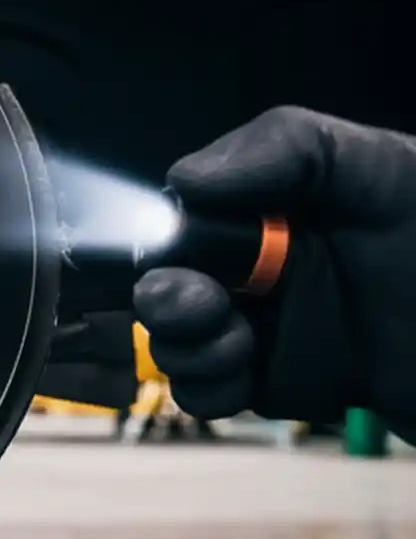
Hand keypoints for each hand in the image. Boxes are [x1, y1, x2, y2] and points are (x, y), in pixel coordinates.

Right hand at [132, 107, 415, 428]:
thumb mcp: (374, 165)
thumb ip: (281, 148)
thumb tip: (183, 182)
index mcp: (272, 208)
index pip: (185, 215)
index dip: (167, 234)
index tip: (177, 245)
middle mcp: (259, 266)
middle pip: (165, 280)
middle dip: (163, 294)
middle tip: (195, 301)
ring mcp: (264, 328)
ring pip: (175, 339)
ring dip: (181, 343)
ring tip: (233, 342)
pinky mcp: (277, 384)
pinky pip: (209, 390)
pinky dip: (205, 384)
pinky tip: (240, 372)